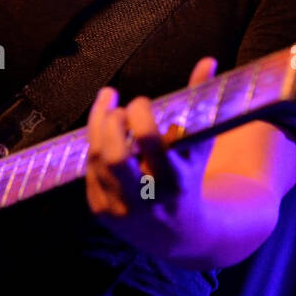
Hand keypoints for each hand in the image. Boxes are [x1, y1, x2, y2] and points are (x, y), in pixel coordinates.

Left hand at [85, 56, 216, 258]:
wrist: (181, 234)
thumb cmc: (192, 178)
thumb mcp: (201, 145)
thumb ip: (202, 101)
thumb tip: (208, 60)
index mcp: (175, 181)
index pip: (148, 140)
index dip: (140, 113)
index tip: (141, 101)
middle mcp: (146, 199)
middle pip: (114, 155)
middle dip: (111, 123)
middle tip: (118, 107)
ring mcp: (121, 209)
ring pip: (95, 160)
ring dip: (97, 128)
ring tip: (108, 111)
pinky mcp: (102, 213)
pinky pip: (88, 172)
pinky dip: (94, 148)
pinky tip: (103, 135)